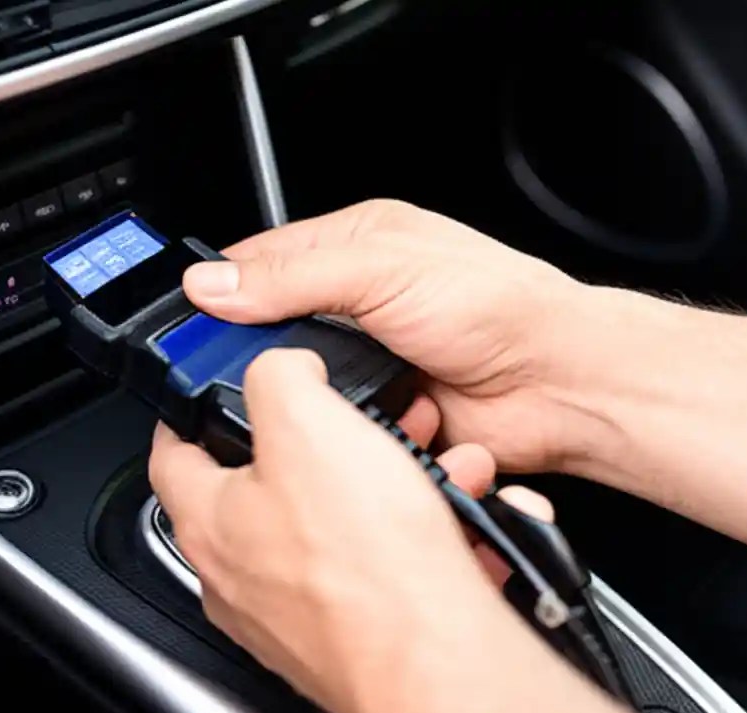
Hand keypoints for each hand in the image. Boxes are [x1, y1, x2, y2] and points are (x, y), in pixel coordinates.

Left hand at [149, 349, 629, 712]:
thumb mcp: (308, 421)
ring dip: (381, 495)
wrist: (433, 656)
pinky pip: (377, 575)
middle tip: (347, 432)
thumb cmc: (364, 559)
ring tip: (424, 477)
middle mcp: (240, 579)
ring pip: (331, 534)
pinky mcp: (348, 643)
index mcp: (210, 522)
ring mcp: (292, 619)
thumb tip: (281, 369)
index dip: (188, 416)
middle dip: (318, 453)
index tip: (205, 399)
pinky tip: (454, 530)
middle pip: (262, 494)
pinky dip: (416, 545)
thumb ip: (280, 379)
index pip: (171, 457)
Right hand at [181, 199, 610, 473]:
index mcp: (356, 247)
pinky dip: (328, 431)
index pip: (261, 259)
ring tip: (294, 396)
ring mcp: (368, 361)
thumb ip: (295, 277)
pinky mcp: (379, 414)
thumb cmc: (500, 307)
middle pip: (270, 325)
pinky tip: (332, 427)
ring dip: (297, 394)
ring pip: (296, 382)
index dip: (220, 287)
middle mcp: (358, 301)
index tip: (185, 318)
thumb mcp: (384, 271)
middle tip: (227, 368)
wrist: (561, 386)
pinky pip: (329, 426)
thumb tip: (217, 285)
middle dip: (253, 350)